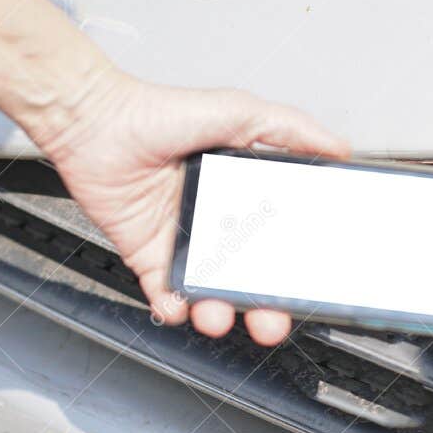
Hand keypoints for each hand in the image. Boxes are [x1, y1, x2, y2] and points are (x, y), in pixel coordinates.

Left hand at [37, 74, 348, 345]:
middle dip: (264, 310)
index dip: (295, 269)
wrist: (95, 123)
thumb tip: (337, 147)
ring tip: (220, 315)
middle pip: (249, 282)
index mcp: (241, 198)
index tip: (308, 286)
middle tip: (271, 320)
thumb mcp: (239, 112)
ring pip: (210, 295)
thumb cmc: (158, 113)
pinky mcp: (148, 257)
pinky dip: (174, 306)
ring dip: (220, 313)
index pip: (278, 244)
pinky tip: (181, 306)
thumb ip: (290, 129)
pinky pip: (166, 293)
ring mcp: (182, 244)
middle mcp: (215, 225)